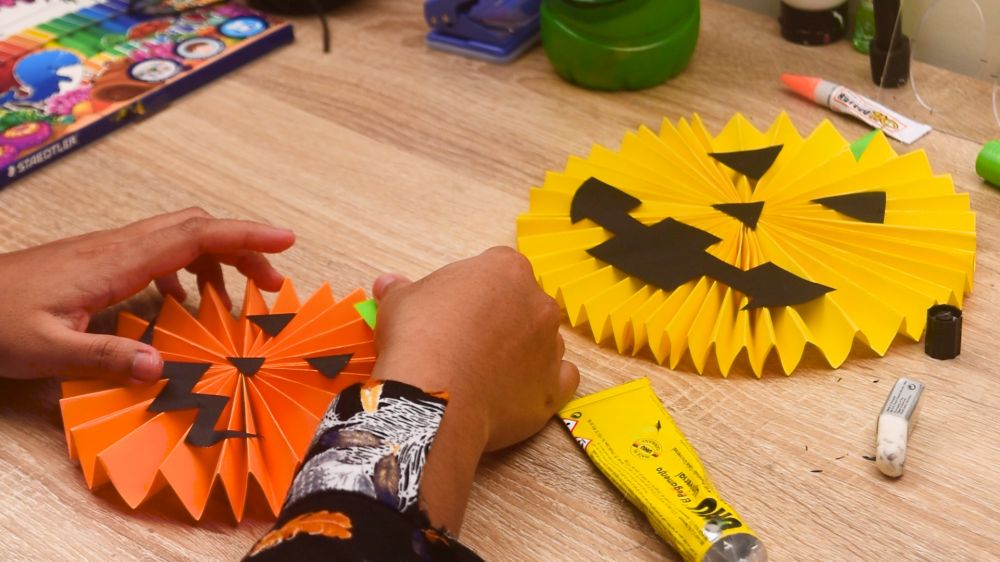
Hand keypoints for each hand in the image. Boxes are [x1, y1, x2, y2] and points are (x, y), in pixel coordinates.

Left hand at [0, 208, 294, 383]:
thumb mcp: (46, 350)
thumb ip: (106, 357)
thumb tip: (164, 370)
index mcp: (116, 263)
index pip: (194, 236)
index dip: (244, 234)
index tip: (286, 238)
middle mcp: (119, 247)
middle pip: (196, 228)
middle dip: (242, 245)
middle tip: (271, 283)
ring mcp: (109, 250)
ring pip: (179, 235)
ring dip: (218, 255)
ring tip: (240, 293)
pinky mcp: (100, 260)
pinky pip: (158, 250)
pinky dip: (188, 265)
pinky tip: (184, 298)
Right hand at [371, 246, 578, 451]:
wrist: (434, 396)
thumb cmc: (418, 339)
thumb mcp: (399, 303)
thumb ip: (401, 289)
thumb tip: (388, 284)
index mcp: (506, 270)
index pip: (497, 268)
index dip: (475, 289)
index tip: (456, 307)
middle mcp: (537, 303)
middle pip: (524, 304)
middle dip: (502, 318)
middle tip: (468, 339)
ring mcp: (550, 346)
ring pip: (542, 341)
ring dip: (522, 351)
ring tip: (486, 370)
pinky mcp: (553, 388)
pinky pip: (559, 379)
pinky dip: (541, 383)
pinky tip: (515, 390)